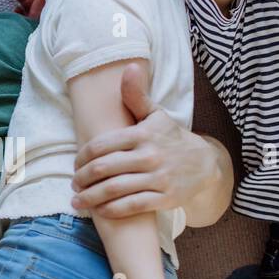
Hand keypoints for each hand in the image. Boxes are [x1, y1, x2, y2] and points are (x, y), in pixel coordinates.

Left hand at [71, 64, 221, 218]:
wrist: (204, 164)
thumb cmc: (171, 138)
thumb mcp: (155, 114)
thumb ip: (136, 96)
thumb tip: (129, 67)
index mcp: (143, 133)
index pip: (102, 145)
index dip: (82, 157)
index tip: (76, 164)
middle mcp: (150, 155)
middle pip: (104, 168)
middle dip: (82, 179)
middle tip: (74, 184)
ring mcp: (158, 178)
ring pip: (115, 189)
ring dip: (91, 197)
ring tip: (78, 201)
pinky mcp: (165, 198)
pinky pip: (132, 206)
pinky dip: (111, 210)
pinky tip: (100, 211)